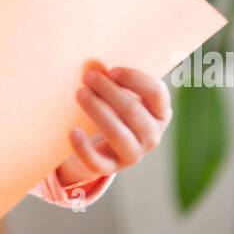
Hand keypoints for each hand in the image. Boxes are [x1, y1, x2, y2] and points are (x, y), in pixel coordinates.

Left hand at [54, 66, 172, 186]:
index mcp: (160, 113)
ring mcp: (134, 154)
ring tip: (80, 93)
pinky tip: (73, 132)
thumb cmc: (115, 109)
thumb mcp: (123, 95)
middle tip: (88, 77)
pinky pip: (98, 163)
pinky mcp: (111, 168)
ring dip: (98, 111)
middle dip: (110, 91)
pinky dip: (85, 148)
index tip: (111, 70)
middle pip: (134, 111)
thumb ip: (115, 80)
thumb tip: (94, 65)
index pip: (157, 93)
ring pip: (118, 135)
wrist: (104, 145)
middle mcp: (152, 136)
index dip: (134, 79)